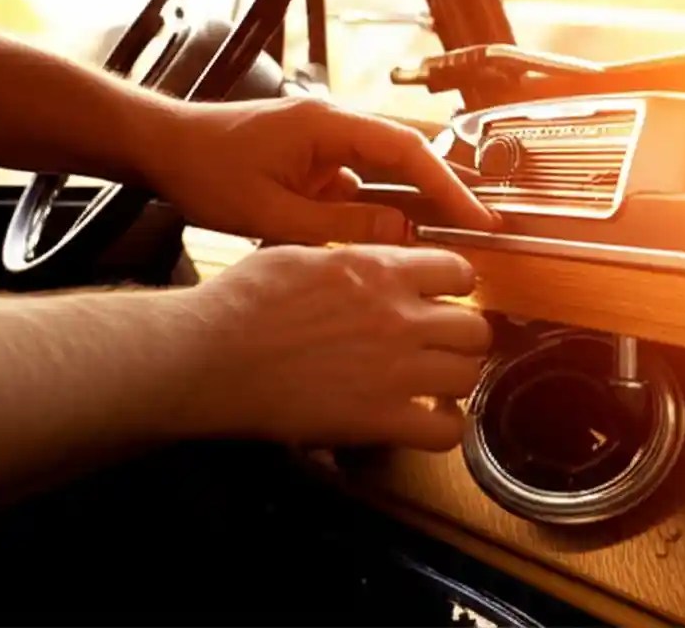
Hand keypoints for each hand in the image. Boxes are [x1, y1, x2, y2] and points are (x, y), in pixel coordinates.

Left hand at [147, 97, 498, 243]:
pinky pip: (358, 184)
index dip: (448, 183)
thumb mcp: (271, 213)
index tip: (475, 215)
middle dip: (444, 191)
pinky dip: (378, 211)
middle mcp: (333, 125)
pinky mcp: (313, 161)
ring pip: (384, 172)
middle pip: (406, 155)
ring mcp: (323, 142)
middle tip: (480, 227)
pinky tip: (390, 244)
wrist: (163, 148)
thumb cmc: (205, 171)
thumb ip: (339, 228)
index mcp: (326, 125)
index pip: (406, 149)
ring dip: (413, 203)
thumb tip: (401, 237)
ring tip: (446, 240)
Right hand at [176, 244, 490, 450]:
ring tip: (432, 387)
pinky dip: (443, 429)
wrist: (209, 354)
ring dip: (454, 383)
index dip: (453, 290)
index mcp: (378, 271)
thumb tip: (366, 259)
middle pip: (474, 329)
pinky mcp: (380, 418)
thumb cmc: (239, 303)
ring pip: (468, 376)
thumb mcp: (298, 253)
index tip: (441, 302)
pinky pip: (447, 431)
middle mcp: (397, 316)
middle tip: (438, 349)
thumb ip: (347, 257)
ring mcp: (394, 369)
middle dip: (459, 340)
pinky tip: (422, 421)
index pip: (459, 272)